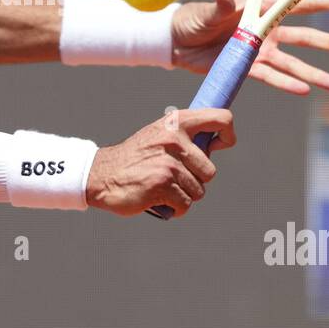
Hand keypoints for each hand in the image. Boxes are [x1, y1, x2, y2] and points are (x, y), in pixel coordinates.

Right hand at [85, 107, 234, 218]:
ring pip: (198, 191)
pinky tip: (158, 200)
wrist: (100, 175)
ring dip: (182, 195)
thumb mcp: (159, 135)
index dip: (228, 135)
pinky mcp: (162, 185)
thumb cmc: (135, 158)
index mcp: (176, 122)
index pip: (221, 118)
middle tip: (170, 176)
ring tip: (161, 187)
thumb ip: (187, 137)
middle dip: (194, 180)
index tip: (219, 145)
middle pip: (210, 171)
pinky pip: (185, 205)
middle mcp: (174, 139)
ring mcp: (168, 163)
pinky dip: (175, 209)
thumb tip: (218, 142)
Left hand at [170, 0, 328, 93]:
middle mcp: (266, 30)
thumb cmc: (193, 19)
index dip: (325, 2)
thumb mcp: (206, 11)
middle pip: (305, 37)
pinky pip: (272, 77)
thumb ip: (219, 5)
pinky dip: (287, 84)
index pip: (298, 4)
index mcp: (260, 9)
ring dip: (315, 73)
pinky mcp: (248, 68)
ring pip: (293, 63)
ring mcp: (259, 51)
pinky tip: (305, 90)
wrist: (176, 43)